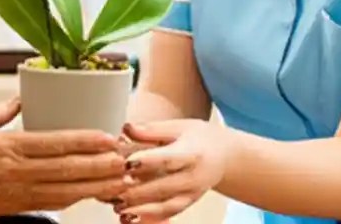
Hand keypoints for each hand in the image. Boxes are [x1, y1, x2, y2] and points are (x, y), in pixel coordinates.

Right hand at [0, 98, 127, 222]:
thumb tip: (19, 97)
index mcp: (5, 147)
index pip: (54, 143)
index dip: (85, 141)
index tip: (108, 136)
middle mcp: (16, 172)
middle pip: (68, 170)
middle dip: (101, 166)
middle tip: (126, 160)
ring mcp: (17, 193)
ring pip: (66, 191)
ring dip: (95, 185)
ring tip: (119, 179)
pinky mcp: (14, 207)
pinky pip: (51, 204)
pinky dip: (74, 198)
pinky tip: (90, 193)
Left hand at [113, 120, 228, 222]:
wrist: (226, 156)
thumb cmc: (199, 138)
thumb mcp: (179, 126)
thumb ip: (151, 130)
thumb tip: (126, 128)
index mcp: (192, 153)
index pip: (168, 159)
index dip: (147, 162)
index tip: (127, 163)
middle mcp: (193, 177)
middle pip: (164, 186)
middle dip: (138, 190)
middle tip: (114, 189)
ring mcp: (191, 194)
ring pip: (165, 206)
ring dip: (140, 209)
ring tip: (118, 207)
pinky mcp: (187, 204)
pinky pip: (167, 214)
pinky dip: (148, 218)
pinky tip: (129, 217)